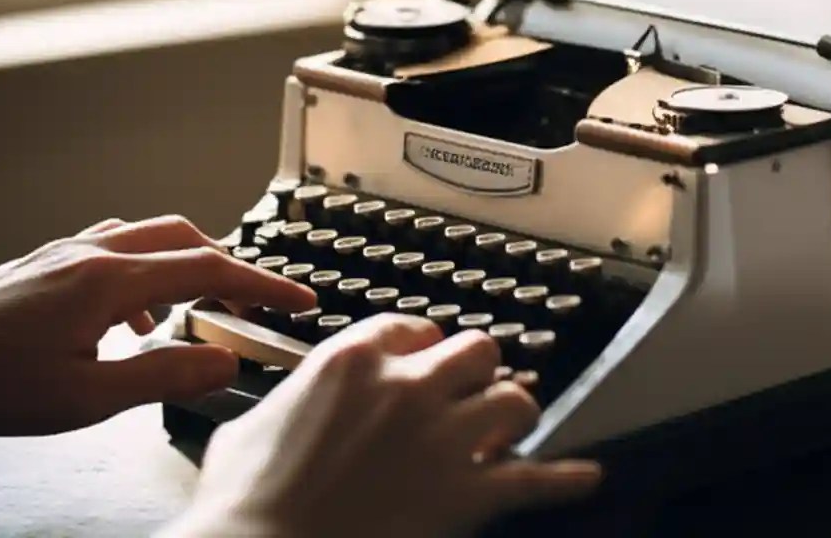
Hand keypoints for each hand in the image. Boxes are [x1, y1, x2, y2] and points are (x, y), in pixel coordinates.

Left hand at [0, 215, 314, 434]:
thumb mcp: (86, 397)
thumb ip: (164, 374)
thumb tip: (223, 362)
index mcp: (110, 281)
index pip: (209, 268)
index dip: (263, 285)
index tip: (299, 300)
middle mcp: (90, 254)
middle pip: (183, 237)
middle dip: (229, 265)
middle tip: (254, 301)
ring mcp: (63, 254)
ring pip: (147, 238)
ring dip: (184, 265)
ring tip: (196, 310)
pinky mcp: (42, 265)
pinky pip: (112, 251)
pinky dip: (143, 273)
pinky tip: (128, 319)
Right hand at [163, 314, 601, 537]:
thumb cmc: (244, 503)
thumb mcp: (249, 428)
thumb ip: (288, 401)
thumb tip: (292, 403)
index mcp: (354, 361)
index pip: (414, 327)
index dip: (423, 346)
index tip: (423, 361)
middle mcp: (408, 387)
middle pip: (476, 350)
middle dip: (475, 372)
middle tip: (469, 391)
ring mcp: (443, 439)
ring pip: (513, 401)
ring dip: (511, 416)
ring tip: (507, 428)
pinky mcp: (466, 494)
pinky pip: (535, 479)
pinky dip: (565, 478)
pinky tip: (586, 476)